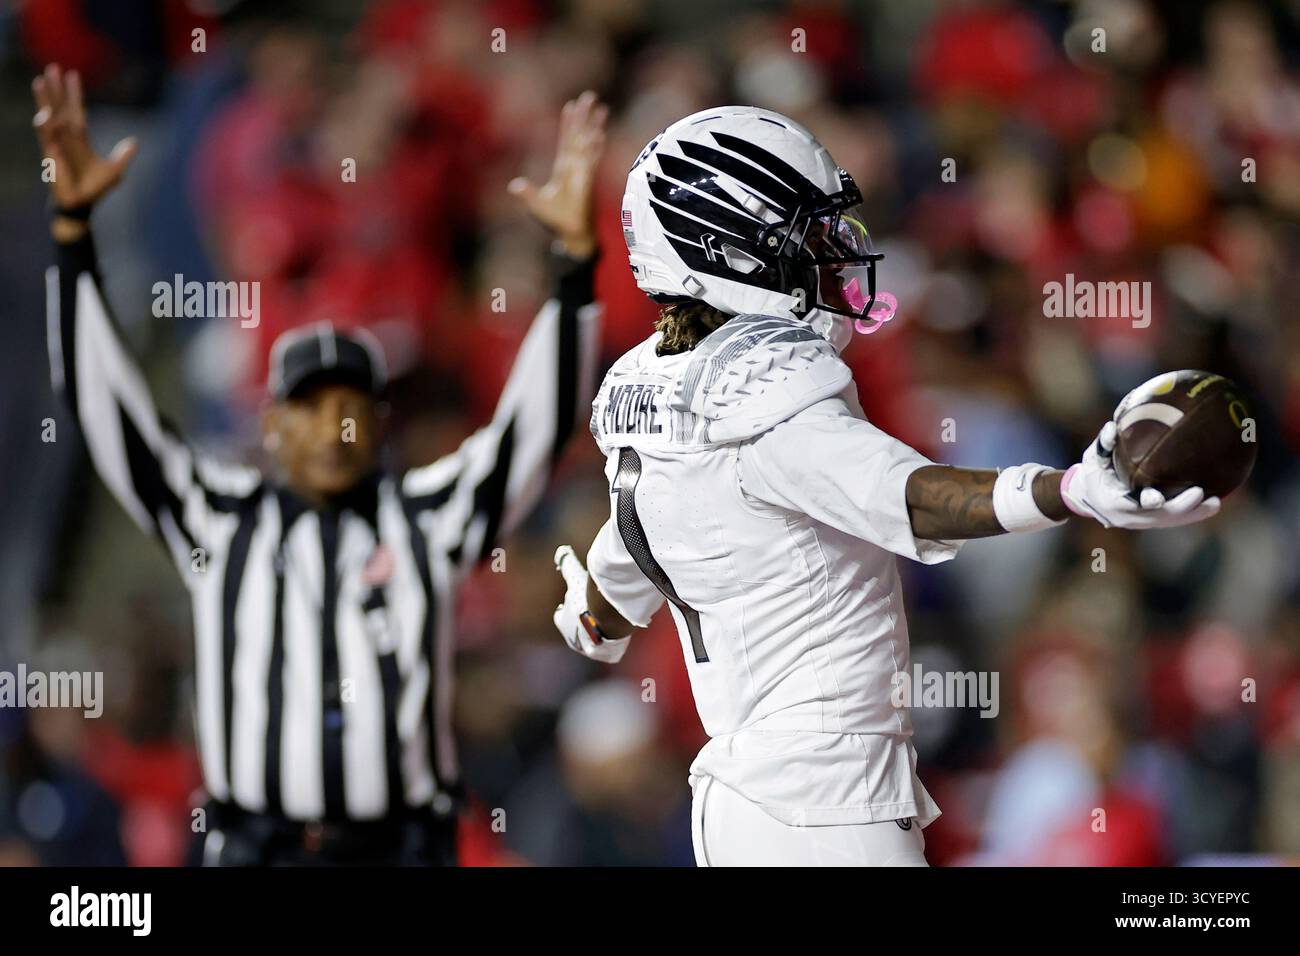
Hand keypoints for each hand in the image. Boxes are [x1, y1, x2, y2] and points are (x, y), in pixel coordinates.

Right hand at [33, 63, 137, 237]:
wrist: (82, 205)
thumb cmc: (95, 188)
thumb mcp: (114, 171)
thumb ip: (122, 156)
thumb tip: (134, 142)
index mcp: (80, 138)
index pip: (76, 110)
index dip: (74, 94)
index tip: (72, 74)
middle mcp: (66, 137)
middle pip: (60, 107)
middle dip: (56, 89)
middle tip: (52, 67)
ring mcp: (57, 144)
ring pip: (49, 117)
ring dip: (45, 100)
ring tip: (40, 81)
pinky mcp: (51, 155)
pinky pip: (47, 138)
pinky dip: (46, 126)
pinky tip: (44, 114)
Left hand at [508, 91, 606, 259]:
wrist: (572, 234)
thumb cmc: (557, 220)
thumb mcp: (537, 204)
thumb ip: (527, 193)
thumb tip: (513, 185)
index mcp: (563, 168)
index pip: (565, 140)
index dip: (568, 124)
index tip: (571, 106)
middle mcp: (574, 167)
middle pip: (579, 135)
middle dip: (584, 116)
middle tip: (590, 97)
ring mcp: (582, 172)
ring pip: (588, 143)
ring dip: (594, 126)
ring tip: (601, 109)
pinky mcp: (587, 181)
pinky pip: (590, 160)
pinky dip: (594, 147)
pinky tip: (599, 134)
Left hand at [553, 545, 629, 663]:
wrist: (604, 619)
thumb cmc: (586, 598)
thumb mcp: (575, 576)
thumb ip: (566, 563)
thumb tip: (561, 549)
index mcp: (562, 623)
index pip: (562, 616)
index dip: (568, 609)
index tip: (577, 602)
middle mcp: (574, 640)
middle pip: (580, 630)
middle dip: (586, 622)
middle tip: (597, 611)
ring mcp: (591, 650)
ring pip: (597, 641)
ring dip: (601, 633)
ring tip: (610, 621)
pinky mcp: (608, 655)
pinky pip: (611, 650)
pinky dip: (615, 643)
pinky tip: (620, 633)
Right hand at [1060, 421, 1220, 528]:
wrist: (1089, 497)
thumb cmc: (1092, 474)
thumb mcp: (1093, 459)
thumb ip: (1104, 445)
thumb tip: (1112, 427)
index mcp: (1113, 503)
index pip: (1132, 506)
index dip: (1146, 503)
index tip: (1159, 497)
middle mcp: (1129, 518)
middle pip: (1159, 517)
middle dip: (1180, 508)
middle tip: (1199, 493)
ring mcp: (1142, 522)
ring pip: (1171, 521)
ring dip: (1193, 514)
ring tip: (1215, 503)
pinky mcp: (1152, 521)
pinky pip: (1174, 519)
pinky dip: (1192, 513)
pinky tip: (1213, 503)